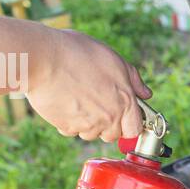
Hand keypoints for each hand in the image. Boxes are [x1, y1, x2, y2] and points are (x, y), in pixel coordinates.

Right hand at [26, 28, 151, 141]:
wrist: (44, 58)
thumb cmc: (79, 54)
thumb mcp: (113, 59)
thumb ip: (133, 80)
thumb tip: (146, 94)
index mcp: (125, 102)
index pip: (135, 129)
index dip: (129, 123)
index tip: (122, 116)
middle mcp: (108, 117)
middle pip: (112, 135)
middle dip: (108, 124)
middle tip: (97, 103)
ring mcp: (87, 125)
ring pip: (91, 134)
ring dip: (88, 123)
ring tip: (79, 99)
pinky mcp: (66, 127)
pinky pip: (71, 131)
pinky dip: (69, 121)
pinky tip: (65, 102)